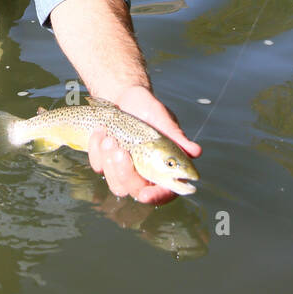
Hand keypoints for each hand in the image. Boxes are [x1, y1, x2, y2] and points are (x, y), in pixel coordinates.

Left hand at [87, 85, 200, 204]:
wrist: (123, 96)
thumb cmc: (148, 109)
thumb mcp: (163, 119)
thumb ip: (176, 136)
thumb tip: (196, 151)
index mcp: (164, 168)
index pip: (165, 192)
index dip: (156, 197)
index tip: (145, 194)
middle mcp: (145, 174)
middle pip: (135, 191)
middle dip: (125, 173)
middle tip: (119, 150)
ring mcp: (124, 170)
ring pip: (115, 183)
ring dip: (109, 161)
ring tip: (109, 137)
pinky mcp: (106, 162)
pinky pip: (98, 166)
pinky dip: (96, 149)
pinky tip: (100, 132)